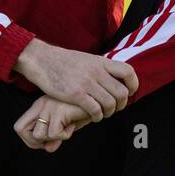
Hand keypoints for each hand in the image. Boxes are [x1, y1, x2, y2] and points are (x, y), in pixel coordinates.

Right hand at [14, 39, 137, 122]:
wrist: (41, 59)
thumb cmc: (62, 61)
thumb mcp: (85, 58)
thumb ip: (99, 67)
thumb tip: (112, 76)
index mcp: (100, 62)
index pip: (128, 72)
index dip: (133, 84)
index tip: (129, 92)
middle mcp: (96, 72)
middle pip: (121, 93)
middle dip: (121, 104)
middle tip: (115, 108)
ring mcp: (86, 83)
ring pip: (110, 103)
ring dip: (109, 112)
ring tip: (103, 114)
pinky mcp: (75, 94)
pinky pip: (95, 109)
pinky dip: (98, 116)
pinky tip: (93, 116)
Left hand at [14, 95, 91, 151]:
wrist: (100, 97)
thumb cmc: (83, 110)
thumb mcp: (66, 125)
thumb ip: (55, 136)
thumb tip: (49, 149)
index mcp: (39, 107)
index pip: (19, 127)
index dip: (29, 140)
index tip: (45, 141)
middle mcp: (40, 105)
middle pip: (20, 130)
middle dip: (34, 142)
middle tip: (52, 139)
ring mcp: (48, 107)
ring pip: (38, 135)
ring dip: (53, 138)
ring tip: (66, 128)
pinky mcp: (58, 110)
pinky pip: (55, 133)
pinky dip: (65, 135)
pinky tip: (73, 125)